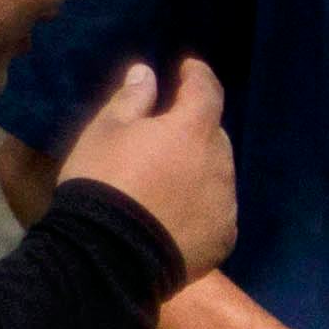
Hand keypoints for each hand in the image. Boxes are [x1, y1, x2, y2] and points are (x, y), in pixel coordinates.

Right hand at [56, 57, 237, 280]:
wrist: (108, 258)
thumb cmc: (102, 183)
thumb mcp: (104, 132)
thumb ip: (131, 99)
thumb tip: (146, 72)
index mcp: (194, 130)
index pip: (207, 89)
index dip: (197, 75)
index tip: (187, 70)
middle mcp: (220, 163)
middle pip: (214, 135)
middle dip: (195, 128)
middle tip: (166, 133)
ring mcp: (226, 204)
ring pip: (218, 173)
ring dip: (200, 167)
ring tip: (167, 178)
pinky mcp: (224, 238)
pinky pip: (218, 210)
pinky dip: (202, 204)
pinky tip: (176, 212)